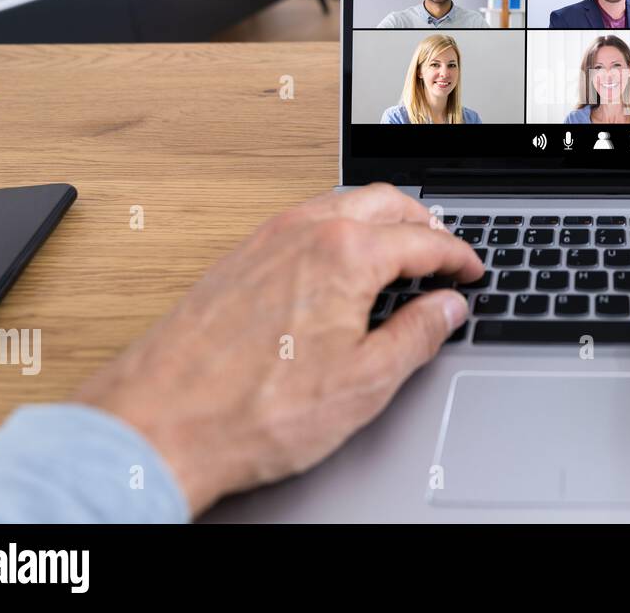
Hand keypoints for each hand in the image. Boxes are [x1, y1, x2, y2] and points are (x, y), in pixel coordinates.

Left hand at [74, 184, 480, 514]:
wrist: (158, 425)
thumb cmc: (252, 412)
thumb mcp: (364, 384)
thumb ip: (416, 336)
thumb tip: (445, 310)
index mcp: (346, 255)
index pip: (423, 240)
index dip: (457, 257)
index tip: (470, 272)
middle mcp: (305, 232)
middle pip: (384, 203)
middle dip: (423, 222)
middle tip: (444, 252)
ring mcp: (267, 239)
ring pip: (341, 203)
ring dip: (380, 218)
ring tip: (399, 251)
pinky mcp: (239, 257)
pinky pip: (304, 220)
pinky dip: (340, 228)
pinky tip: (340, 263)